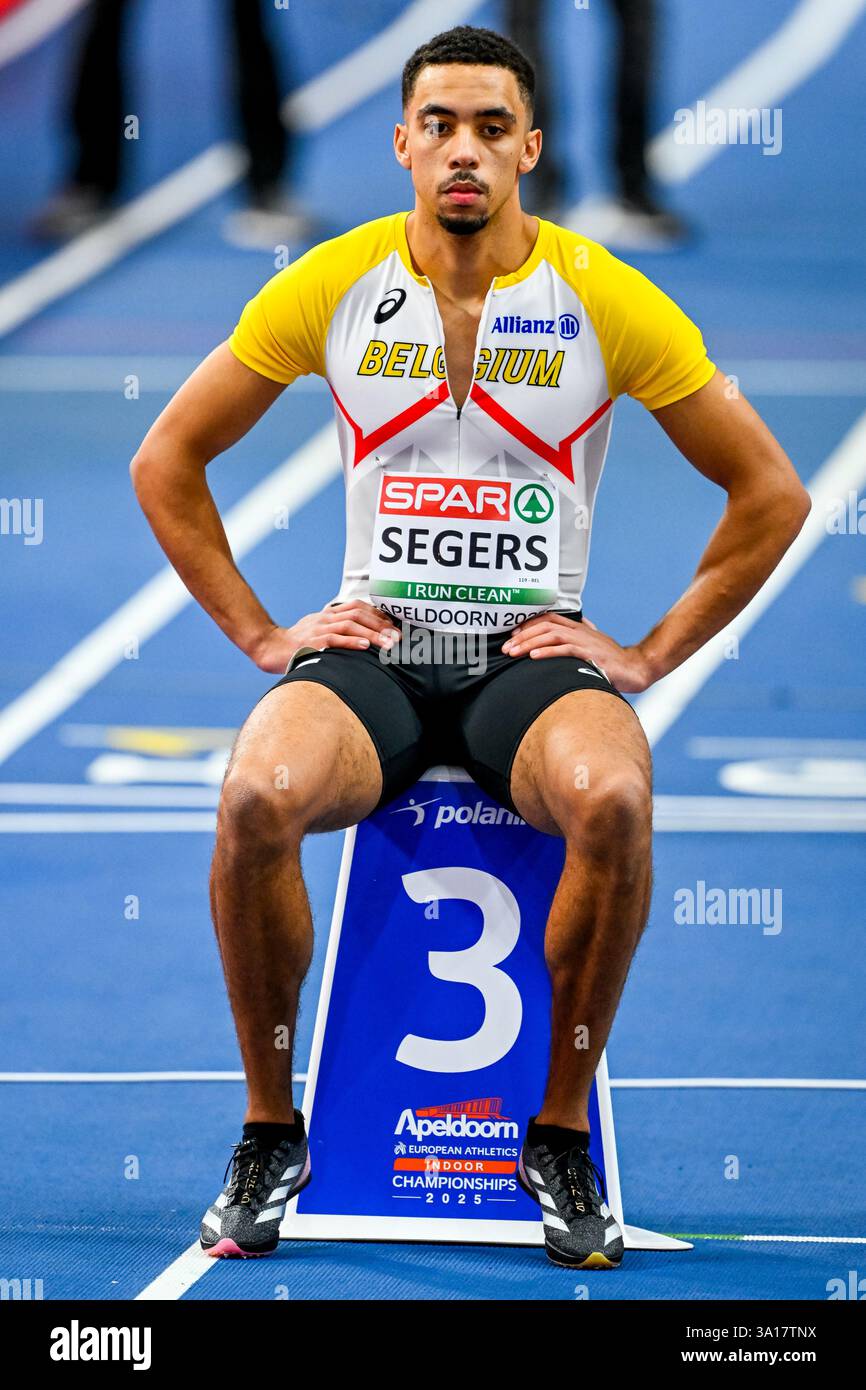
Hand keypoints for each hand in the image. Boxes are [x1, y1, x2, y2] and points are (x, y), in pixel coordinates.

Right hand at [249, 603, 401, 673]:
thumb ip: (338, 632)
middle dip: (381, 625)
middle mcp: (325, 618)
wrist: (270, 648)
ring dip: (372, 634)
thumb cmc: (298, 644)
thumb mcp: (319, 632)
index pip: (358, 608)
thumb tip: (364, 639)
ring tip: (388, 643)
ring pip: (350, 626)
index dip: (378, 615)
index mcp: (329, 615)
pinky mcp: (311, 643)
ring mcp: (318, 629)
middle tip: (398, 637)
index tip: (395, 626)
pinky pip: (334, 640)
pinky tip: (365, 646)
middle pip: (358, 614)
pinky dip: (351, 642)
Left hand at [501, 613, 654, 692]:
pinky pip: (565, 650)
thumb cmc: (611, 660)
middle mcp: (580, 631)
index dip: (528, 624)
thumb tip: (565, 638)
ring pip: (551, 635)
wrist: (635, 668)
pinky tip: (534, 656)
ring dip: (529, 643)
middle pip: (545, 625)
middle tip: (506, 647)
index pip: (548, 618)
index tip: (512, 635)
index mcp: (578, 628)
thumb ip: (578, 640)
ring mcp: (585, 642)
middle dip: (522, 635)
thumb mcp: (592, 646)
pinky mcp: (590, 655)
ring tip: (513, 652)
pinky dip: (548, 651)